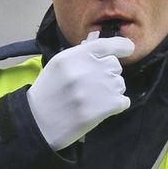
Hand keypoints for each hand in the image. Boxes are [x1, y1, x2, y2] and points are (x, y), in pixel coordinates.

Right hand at [26, 32, 133, 149]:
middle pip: (115, 66)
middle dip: (108, 74)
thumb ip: (80, 56)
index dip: (121, 46)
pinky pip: (124, 101)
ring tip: (94, 99)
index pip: (105, 44)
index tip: (128, 48)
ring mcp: (96, 89)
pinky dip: (116, 106)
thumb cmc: (49, 93)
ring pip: (120, 84)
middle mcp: (85, 70)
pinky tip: (101, 109)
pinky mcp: (104, 108)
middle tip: (93, 86)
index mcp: (72, 57)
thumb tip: (105, 50)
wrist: (39, 123)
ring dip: (112, 91)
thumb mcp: (58, 66)